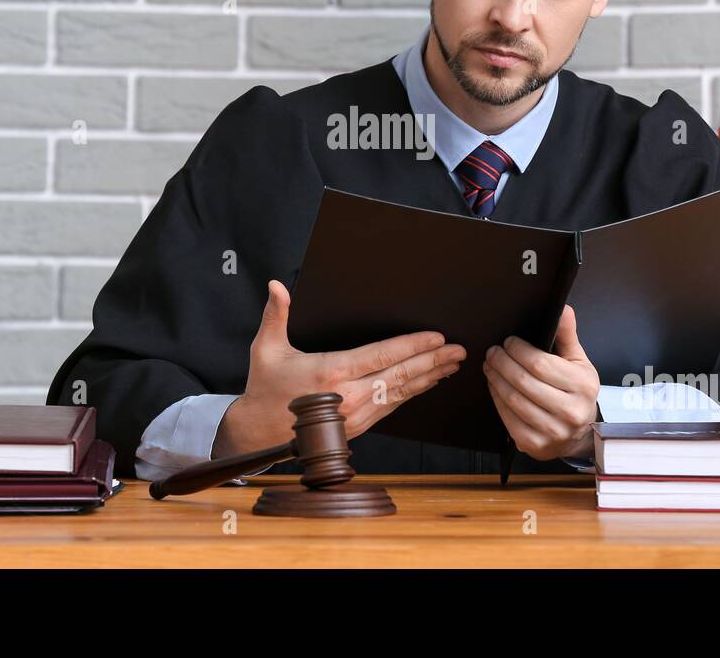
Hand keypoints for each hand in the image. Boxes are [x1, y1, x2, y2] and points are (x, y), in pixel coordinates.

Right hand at [214, 279, 465, 457]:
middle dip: (434, 361)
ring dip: (429, 378)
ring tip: (451, 365)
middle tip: (459, 351)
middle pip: (401, 375)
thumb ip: (276, 314)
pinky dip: (413, 393)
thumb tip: (276, 285)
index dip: (412, 346)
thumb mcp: (267, 348)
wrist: (259, 433)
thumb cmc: (265, 388)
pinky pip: (392, 406)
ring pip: (401, 393)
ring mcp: (356, 414)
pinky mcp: (359, 426)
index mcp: (331, 372)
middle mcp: (349, 395)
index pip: (382, 356)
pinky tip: (426, 383)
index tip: (437, 337)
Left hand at [483, 304, 599, 461]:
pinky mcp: (534, 444)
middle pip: (523, 381)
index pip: (540, 363)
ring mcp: (552, 431)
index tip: (508, 342)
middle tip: (492, 352)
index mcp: (582, 386)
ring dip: (495, 379)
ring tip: (489, 366)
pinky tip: (494, 386)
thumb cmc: (576, 393)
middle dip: (502, 362)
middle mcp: (570, 410)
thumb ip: (567, 334)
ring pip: (513, 399)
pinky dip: (496, 399)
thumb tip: (562, 309)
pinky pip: (507, 418)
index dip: (518, 350)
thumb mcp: (578, 362)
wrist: (579, 435)